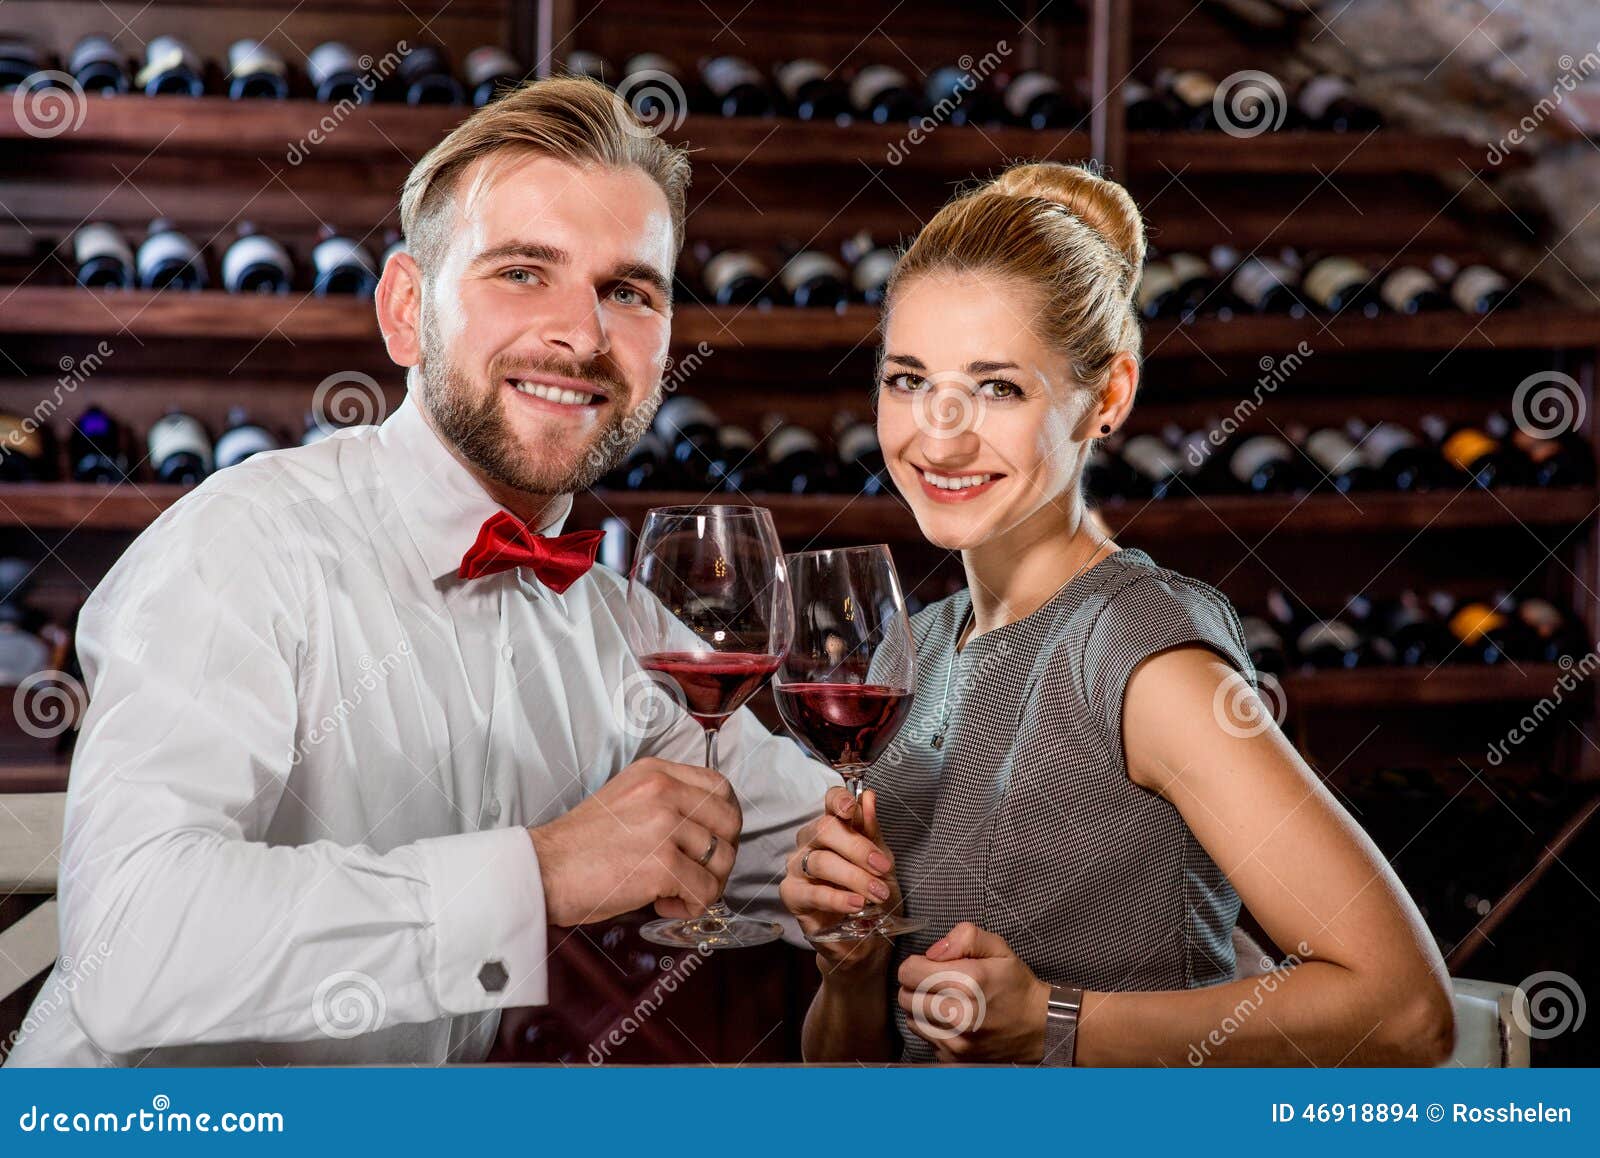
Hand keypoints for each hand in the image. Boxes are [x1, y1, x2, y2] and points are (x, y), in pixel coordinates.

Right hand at [528, 756, 740, 926]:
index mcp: (656, 773)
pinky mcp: (663, 864)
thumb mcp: (625, 799)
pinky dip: (690, 906)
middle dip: (721, 855)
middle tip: (695, 873)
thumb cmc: (579, 846)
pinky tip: (662, 904)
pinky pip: (706, 891)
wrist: (544, 871)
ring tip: (673, 892)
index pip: (720, 787)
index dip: (723, 820)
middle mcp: (664, 792)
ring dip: (705, 884)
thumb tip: (707, 828)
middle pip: (730, 822)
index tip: (710, 841)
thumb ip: (665, 801)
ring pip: (723, 860)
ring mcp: (665, 826)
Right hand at [780, 786, 898, 978]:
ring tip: (877, 893)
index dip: (838, 800)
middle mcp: (811, 842)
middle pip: (824, 829)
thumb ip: (872, 831)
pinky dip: (837, 897)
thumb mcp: (882, 862)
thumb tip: (868, 797)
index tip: (851, 808)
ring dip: (853, 876)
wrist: (868, 938)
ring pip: (820, 861)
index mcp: (833, 827)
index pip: (830, 802)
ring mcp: (798, 867)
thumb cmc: (873, 894)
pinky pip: (812, 892)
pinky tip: (856, 903)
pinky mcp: (792, 894)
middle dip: (857, 848)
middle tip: (882, 867)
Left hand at [897, 922, 1050, 1062]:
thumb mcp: (998, 948)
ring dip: (921, 1006)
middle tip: (937, 983)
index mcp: (969, 981)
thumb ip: (963, 937)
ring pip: (911, 1018)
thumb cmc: (1016, 986)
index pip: (909, 972)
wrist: (1039, 1026)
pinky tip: (950, 1020)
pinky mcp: (954, 1057)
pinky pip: (924, 1037)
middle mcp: (959, 1014)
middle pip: (905, 996)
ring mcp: (956, 1041)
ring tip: (944, 1001)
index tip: (931, 966)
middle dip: (916, 985)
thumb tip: (932, 952)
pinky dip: (931, 1026)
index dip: (916, 964)